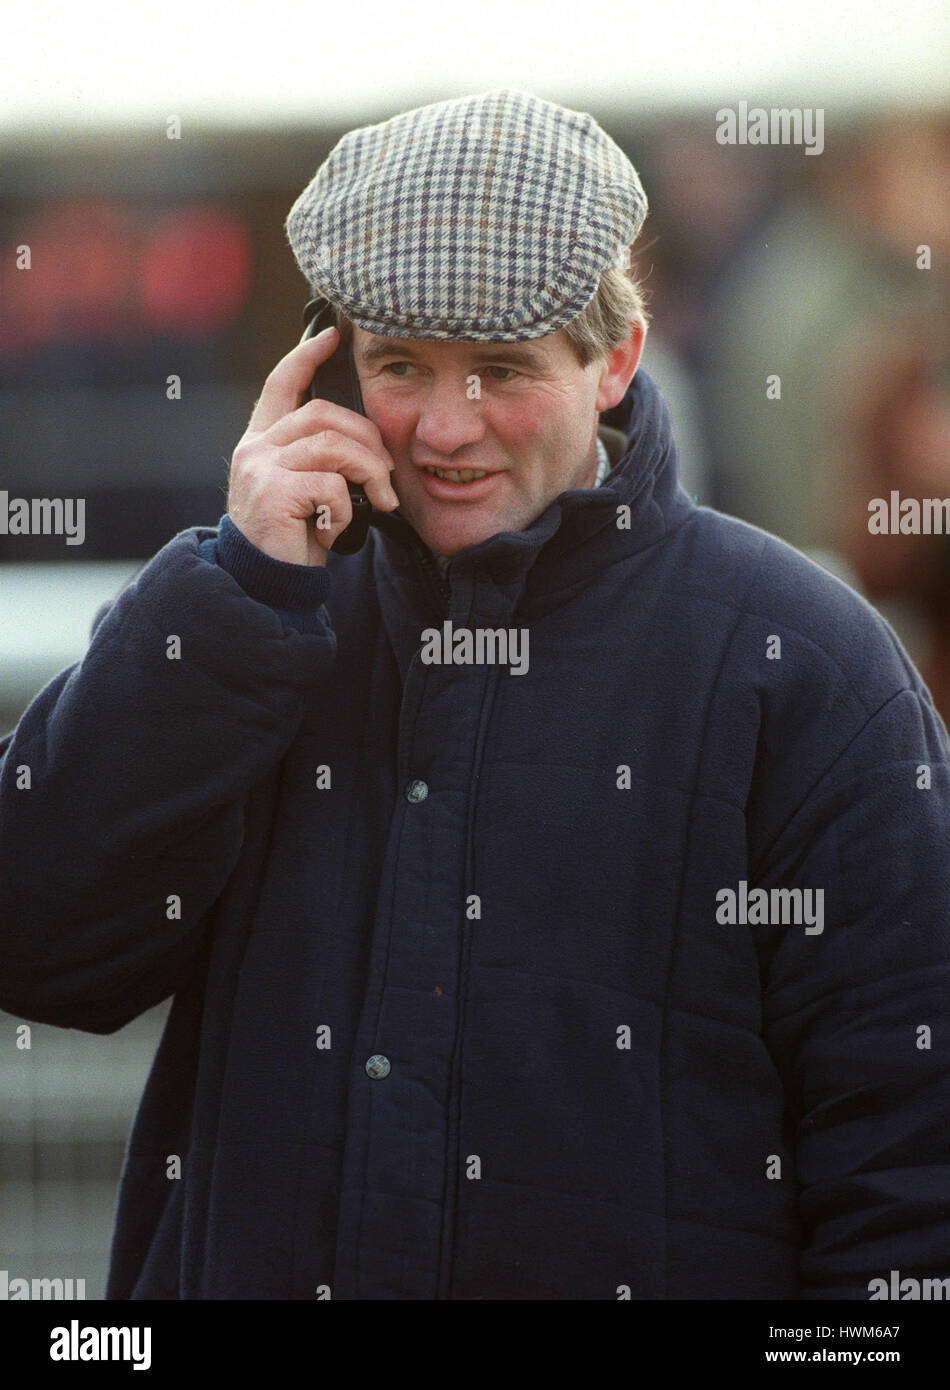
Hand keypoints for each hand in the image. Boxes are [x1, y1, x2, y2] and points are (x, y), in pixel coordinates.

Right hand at [226, 327, 398, 565]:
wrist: (265, 587)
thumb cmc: (291, 542)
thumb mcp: (307, 494)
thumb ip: (321, 461)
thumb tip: (368, 444)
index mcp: (261, 442)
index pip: (281, 384)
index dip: (305, 356)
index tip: (332, 336)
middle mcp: (255, 448)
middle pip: (324, 413)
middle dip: (368, 439)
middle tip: (387, 474)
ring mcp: (260, 468)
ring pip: (334, 446)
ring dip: (370, 473)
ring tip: (381, 502)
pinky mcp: (273, 492)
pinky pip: (331, 485)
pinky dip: (346, 512)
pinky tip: (336, 533)